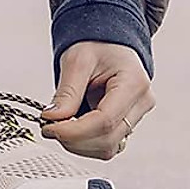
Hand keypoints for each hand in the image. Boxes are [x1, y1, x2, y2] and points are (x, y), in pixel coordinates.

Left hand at [39, 41, 154, 159]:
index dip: (74, 131)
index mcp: (134, 82)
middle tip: (48, 128)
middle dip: (74, 139)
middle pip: (108, 139)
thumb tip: (52, 119)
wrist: (109, 41)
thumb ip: (67, 92)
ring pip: (108, 148)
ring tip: (59, 125)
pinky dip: (85, 143)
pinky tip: (71, 128)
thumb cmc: (97, 43)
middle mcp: (141, 103)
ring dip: (79, 144)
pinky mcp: (126, 124)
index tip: (49, 128)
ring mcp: (136, 116)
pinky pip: (107, 145)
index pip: (105, 120)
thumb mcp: (77, 60)